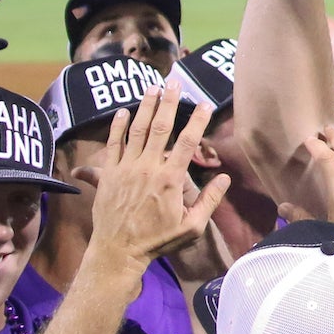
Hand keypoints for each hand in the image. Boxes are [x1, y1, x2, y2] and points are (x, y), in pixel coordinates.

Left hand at [77, 83, 225, 275]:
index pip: (187, 142)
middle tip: (174, 81)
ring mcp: (126, 169)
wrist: (118, 251)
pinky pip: (113, 144)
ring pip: (137, 130)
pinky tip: (123, 111)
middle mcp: (148, 168)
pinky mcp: (108, 174)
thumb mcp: (191, 227)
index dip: (197, 120)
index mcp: (170, 179)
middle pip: (160, 127)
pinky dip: (118, 126)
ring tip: (152, 87)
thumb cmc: (158, 240)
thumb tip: (225, 178)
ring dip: (145, 106)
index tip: (204, 103)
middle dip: (168, 102)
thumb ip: (210, 201)